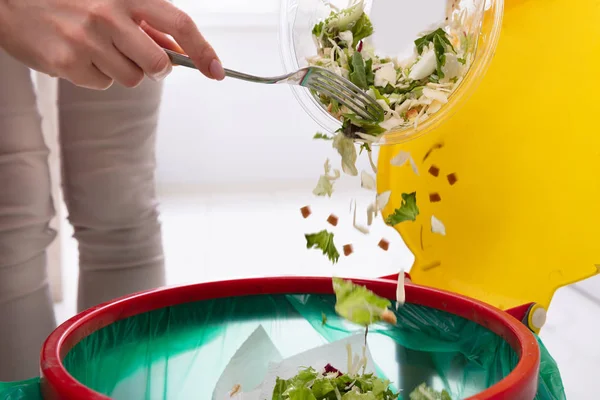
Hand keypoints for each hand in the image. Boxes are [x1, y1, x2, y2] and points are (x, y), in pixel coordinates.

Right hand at [0, 0, 224, 88]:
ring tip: (95, 47)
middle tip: (140, 58)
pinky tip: (75, 54)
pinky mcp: (67, 62)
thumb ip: (143, 20)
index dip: (203, 50)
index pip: (179, 22)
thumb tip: (178, 47)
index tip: (216, 71)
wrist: (8, 0)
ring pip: (132, 79)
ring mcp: (87, 40)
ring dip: (121, 69)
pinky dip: (94, 74)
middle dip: (156, 67)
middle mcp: (108, 14)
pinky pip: (102, 84)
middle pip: (158, 64)